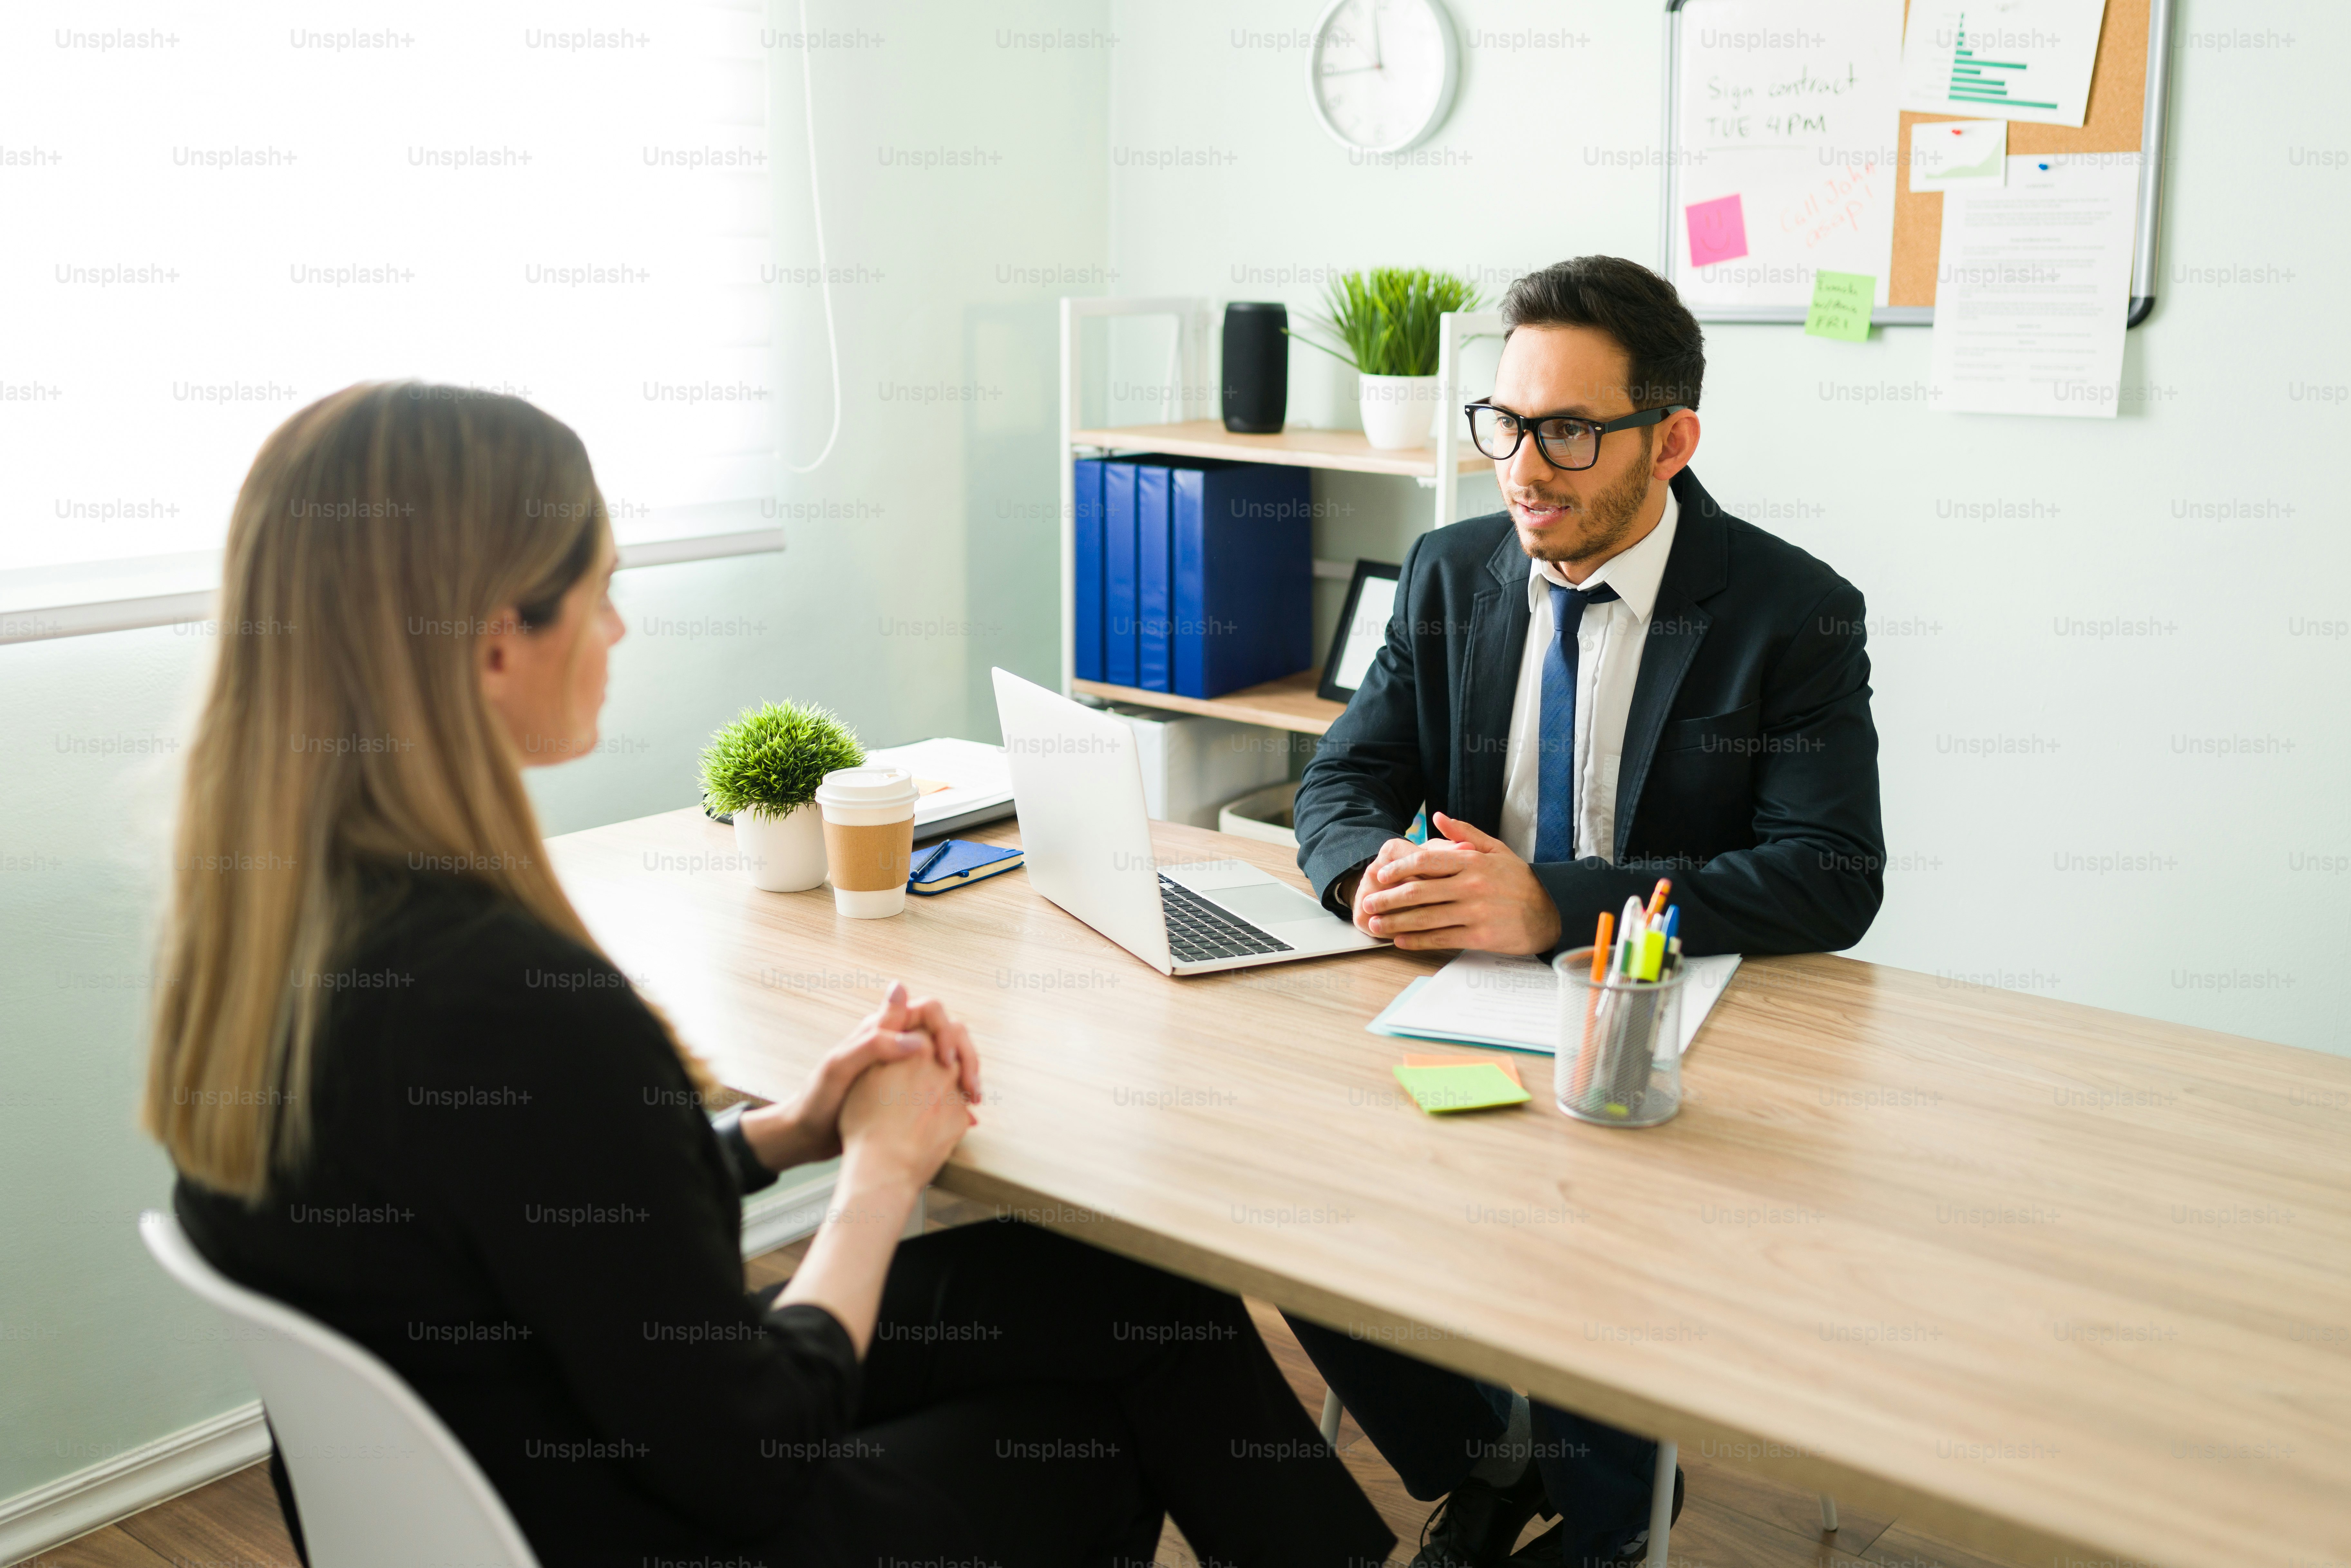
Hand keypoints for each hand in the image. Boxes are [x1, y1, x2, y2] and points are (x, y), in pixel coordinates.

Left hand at [741, 981, 983, 1170]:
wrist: (807, 1136)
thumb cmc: (818, 1099)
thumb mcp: (840, 1066)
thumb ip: (874, 1042)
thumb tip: (919, 1037)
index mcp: (882, 1029)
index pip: (928, 1011)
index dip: (944, 1030)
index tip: (945, 1061)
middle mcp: (897, 1044)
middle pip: (946, 1033)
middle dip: (965, 1054)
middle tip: (971, 1086)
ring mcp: (904, 1068)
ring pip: (947, 1060)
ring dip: (965, 1075)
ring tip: (973, 1101)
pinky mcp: (907, 1092)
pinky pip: (940, 1085)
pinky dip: (955, 1096)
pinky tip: (965, 1115)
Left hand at [1354, 813, 1562, 954]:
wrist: (1551, 912)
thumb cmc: (1520, 881)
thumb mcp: (1497, 850)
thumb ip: (1465, 833)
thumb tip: (1437, 817)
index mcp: (1473, 861)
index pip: (1427, 860)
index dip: (1399, 868)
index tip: (1380, 875)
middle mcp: (1472, 885)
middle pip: (1419, 890)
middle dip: (1388, 898)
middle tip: (1367, 902)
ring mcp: (1476, 912)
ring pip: (1425, 917)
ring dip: (1395, 922)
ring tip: (1375, 924)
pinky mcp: (1480, 936)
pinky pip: (1441, 938)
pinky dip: (1417, 941)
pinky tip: (1400, 941)